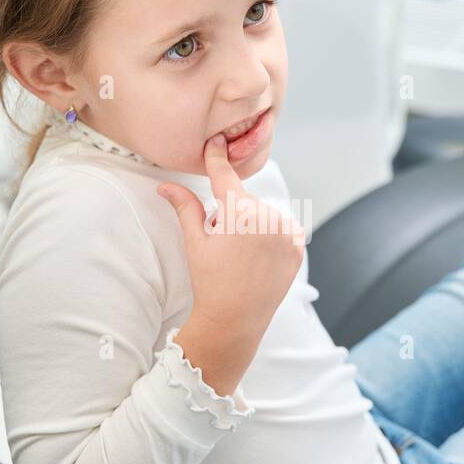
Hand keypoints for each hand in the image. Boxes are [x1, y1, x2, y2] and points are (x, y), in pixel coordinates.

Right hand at [157, 134, 305, 394]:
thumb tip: (165, 185)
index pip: (226, 177)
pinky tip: (258, 258)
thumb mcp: (195, 242)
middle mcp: (269, 218)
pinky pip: (281, 229)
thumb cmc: (210, 281)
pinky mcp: (298, 247)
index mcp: (241, 213)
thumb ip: (186, 208)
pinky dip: (270, 236)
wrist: (235, 321)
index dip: (217, 158)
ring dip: (252, 224)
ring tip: (241, 255)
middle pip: (245, 201)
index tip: (217, 142)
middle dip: (232, 212)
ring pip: (264, 215)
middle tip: (223, 244)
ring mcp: (287, 233)